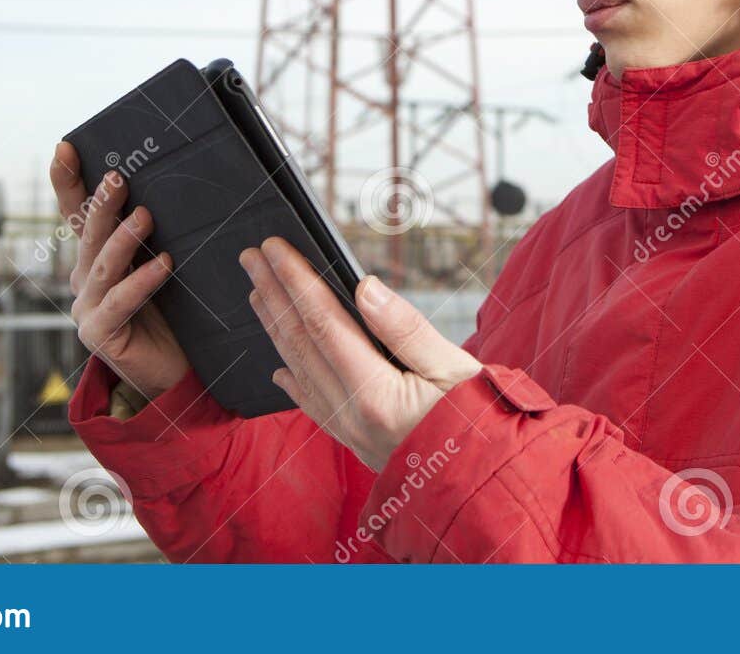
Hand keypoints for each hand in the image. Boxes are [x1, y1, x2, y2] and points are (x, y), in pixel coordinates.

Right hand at [51, 140, 191, 401]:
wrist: (177, 371)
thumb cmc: (174, 313)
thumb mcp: (162, 267)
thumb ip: (154, 238)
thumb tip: (170, 191)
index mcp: (94, 260)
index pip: (77, 216)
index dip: (69, 183)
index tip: (67, 148)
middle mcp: (83, 281)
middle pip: (89, 236)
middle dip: (102, 204)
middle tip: (119, 177)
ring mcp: (86, 308)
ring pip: (102, 266)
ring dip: (123, 239)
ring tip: (145, 216)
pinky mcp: (98, 334)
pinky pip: (119, 302)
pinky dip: (141, 281)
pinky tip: (164, 264)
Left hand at [240, 236, 481, 471]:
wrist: (488, 489)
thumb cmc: (484, 427)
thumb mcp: (457, 369)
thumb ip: (408, 329)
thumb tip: (365, 288)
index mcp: (376, 396)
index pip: (323, 325)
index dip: (296, 282)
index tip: (274, 249)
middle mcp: (353, 417)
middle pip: (301, 344)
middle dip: (274, 296)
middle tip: (251, 258)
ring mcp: (351, 433)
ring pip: (301, 371)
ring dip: (276, 328)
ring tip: (258, 294)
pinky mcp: (359, 443)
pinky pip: (314, 406)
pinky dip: (294, 380)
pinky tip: (280, 368)